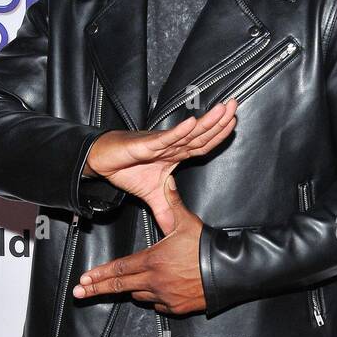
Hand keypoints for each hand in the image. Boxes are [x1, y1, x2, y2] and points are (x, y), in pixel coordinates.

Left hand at [73, 175, 205, 313]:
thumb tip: (165, 180)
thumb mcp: (187, 222)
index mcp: (152, 261)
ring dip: (132, 290)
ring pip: (139, 296)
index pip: (118, 269)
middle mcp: (154, 282)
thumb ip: (171, 202)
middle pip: (120, 286)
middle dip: (97, 290)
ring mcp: (165, 297)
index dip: (99, 274)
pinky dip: (154, 299)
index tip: (83, 280)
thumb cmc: (206, 247)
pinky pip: (158, 305)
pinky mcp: (176, 308)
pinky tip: (157, 294)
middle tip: (79, 294)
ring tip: (125, 286)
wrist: (229, 272)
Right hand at [83, 98, 236, 234]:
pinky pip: (165, 139)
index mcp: (175, 154)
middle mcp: (171, 145)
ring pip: (187, 133)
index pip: (202, 144)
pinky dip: (179, 132)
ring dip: (206, 121)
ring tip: (222, 109)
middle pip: (200, 134)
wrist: (102, 162)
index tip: (233, 123)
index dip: (218, 135)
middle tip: (234, 106)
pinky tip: (192, 123)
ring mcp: (160, 143)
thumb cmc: (125, 169)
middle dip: (219, 121)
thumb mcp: (151, 196)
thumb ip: (164, 211)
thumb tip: (172, 230)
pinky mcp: (145, 145)